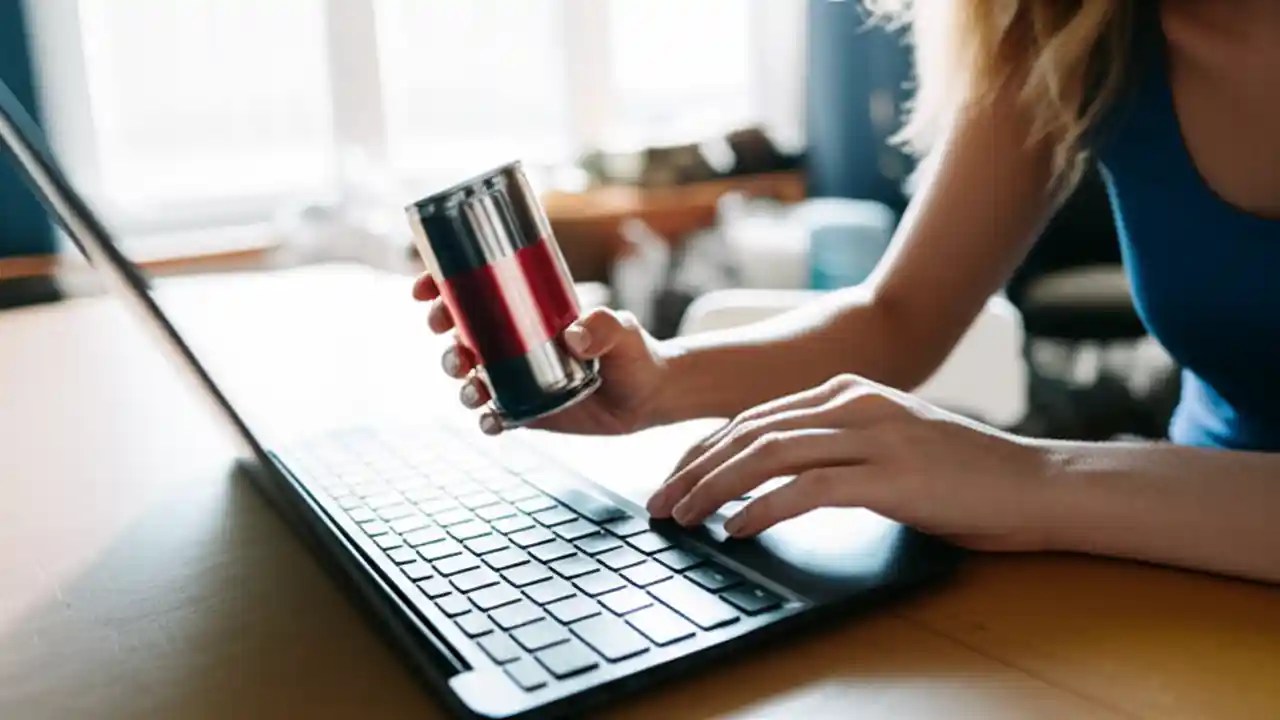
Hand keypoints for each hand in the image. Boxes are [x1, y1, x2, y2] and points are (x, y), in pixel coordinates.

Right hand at [412, 272, 668, 435]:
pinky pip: (494, 415)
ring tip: (472, 382)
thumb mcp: (622, 330)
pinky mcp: (526, 411)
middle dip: (441, 330)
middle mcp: (512, 342)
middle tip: (445, 332)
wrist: (649, 395)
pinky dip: (486, 419)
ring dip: (459, 378)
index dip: (440, 285)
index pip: (473, 290)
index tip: (424, 286)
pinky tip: (491, 420)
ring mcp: (516, 378)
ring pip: (469, 374)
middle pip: (459, 331)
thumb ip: (605, 326)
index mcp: (524, 310)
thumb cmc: (633, 351)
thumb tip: (575, 336)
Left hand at [645, 374, 1053, 550]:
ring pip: (767, 453)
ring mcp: (872, 435)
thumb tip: (770, 472)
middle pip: (749, 430)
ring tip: (686, 516)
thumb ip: (834, 444)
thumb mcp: (887, 442)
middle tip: (660, 502)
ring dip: (715, 487)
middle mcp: (853, 403)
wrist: (1033, 484)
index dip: (704, 448)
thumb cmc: (960, 473)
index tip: (672, 478)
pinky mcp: (890, 475)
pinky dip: (763, 508)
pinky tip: (738, 528)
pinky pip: (807, 488)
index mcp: (847, 391)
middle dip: (694, 467)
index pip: (754, 416)